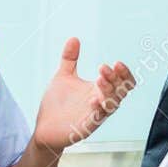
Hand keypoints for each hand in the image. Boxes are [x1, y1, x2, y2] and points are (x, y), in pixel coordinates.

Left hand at [31, 38, 135, 153]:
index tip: (116, 62)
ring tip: (99, 79)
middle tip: (102, 68)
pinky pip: (98, 118)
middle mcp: (101, 101)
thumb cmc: (56, 104)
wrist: (43, 127)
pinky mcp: (87, 126)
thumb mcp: (63, 77)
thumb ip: (70, 58)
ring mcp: (96, 114)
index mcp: (100, 90)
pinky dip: (98, 108)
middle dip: (116, 78)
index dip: (124, 73)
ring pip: (113, 103)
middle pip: (122, 90)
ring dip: (110, 91)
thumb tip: (74, 38)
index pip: (123, 82)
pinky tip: (93, 99)